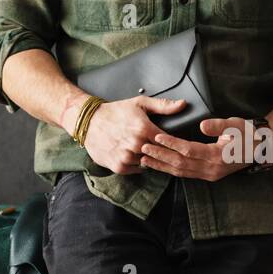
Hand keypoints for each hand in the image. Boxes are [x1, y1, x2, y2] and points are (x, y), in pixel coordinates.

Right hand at [74, 94, 188, 174]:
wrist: (89, 121)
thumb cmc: (115, 111)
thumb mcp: (139, 103)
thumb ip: (163, 106)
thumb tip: (183, 104)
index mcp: (144, 128)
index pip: (168, 142)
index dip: (172, 143)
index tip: (174, 144)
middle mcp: (136, 144)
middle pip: (158, 154)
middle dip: (160, 151)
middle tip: (157, 147)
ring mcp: (126, 157)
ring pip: (147, 162)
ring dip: (147, 158)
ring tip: (140, 148)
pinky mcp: (118, 166)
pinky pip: (135, 170)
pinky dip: (135, 164)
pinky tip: (131, 153)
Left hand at [139, 116, 253, 181]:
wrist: (260, 149)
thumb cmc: (247, 134)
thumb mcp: (236, 125)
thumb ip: (219, 126)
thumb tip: (203, 126)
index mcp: (218, 155)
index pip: (189, 150)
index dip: (172, 144)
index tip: (157, 137)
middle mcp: (212, 168)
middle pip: (181, 163)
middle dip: (161, 156)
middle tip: (143, 148)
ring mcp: (210, 174)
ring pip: (181, 172)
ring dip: (162, 166)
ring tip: (145, 159)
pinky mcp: (208, 175)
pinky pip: (186, 174)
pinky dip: (170, 170)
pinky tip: (159, 166)